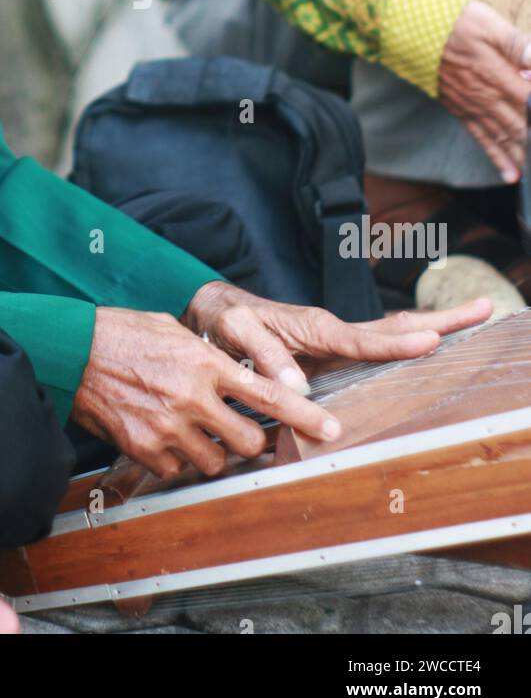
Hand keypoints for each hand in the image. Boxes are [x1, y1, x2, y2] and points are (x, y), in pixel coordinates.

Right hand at [71, 306, 345, 480]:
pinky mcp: (144, 448)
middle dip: (252, 441)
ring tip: (196, 432)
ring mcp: (168, 427)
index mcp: (206, 363)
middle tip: (241, 431)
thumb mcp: (177, 332)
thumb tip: (233, 375)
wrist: (75, 351)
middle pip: (249, 441)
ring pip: (216, 462)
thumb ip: (210, 356)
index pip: (268, 394)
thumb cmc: (125, 333)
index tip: (331, 430)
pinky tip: (165, 436)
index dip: (304, 416)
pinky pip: (177, 469)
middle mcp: (193, 398)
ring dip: (214, 453)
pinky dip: (177, 460)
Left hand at [185, 282, 492, 392]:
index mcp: (314, 327)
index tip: (432, 340)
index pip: (362, 339)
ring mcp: (336, 339)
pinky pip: (376, 345)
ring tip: (474, 318)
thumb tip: (300, 389)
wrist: (214, 309)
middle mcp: (332, 330)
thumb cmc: (224, 319)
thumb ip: (266, 357)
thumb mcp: (235, 334)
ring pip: (392, 333)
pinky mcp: (332, 349)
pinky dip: (406, 341)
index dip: (397, 344)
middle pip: (394, 327)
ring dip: (432, 326)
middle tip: (483, 308)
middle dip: (440, 319)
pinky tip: (427, 345)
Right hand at [438, 0, 530, 182]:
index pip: (530, 99)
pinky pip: (482, 139)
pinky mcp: (460, 110)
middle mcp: (487, 96)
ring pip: (505, 138)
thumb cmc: (449, 23)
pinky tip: (509, 174)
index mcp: (498, 73)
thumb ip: (517, 45)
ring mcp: (473, 106)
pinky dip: (497, 158)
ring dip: (522, 156)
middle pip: (522, 126)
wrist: (408, 31)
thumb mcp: (488, 23)